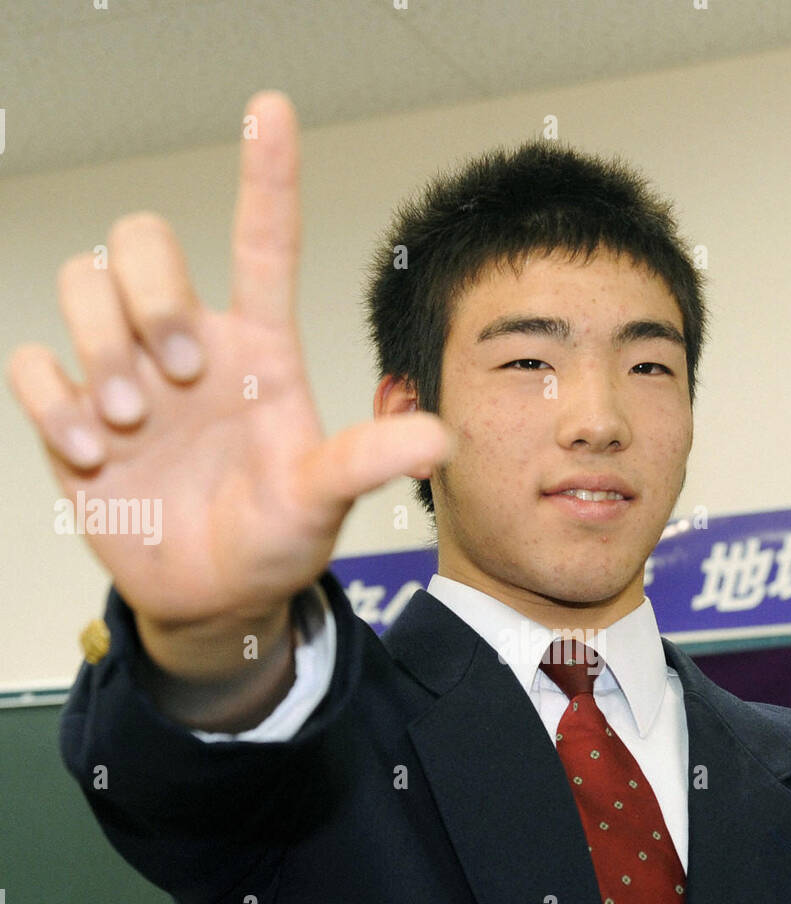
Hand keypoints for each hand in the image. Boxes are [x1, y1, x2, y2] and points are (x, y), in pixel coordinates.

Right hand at [5, 91, 453, 628]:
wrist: (212, 595)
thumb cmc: (274, 538)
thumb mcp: (322, 501)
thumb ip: (366, 462)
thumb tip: (439, 439)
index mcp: (258, 350)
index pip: (261, 244)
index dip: (265, 175)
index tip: (270, 109)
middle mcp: (189, 344)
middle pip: (142, 239)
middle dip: (151, 292)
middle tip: (178, 375)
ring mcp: (127, 374)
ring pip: (82, 282)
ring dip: (102, 347)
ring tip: (134, 424)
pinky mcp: (73, 413)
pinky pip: (35, 362)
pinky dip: (55, 401)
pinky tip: (92, 455)